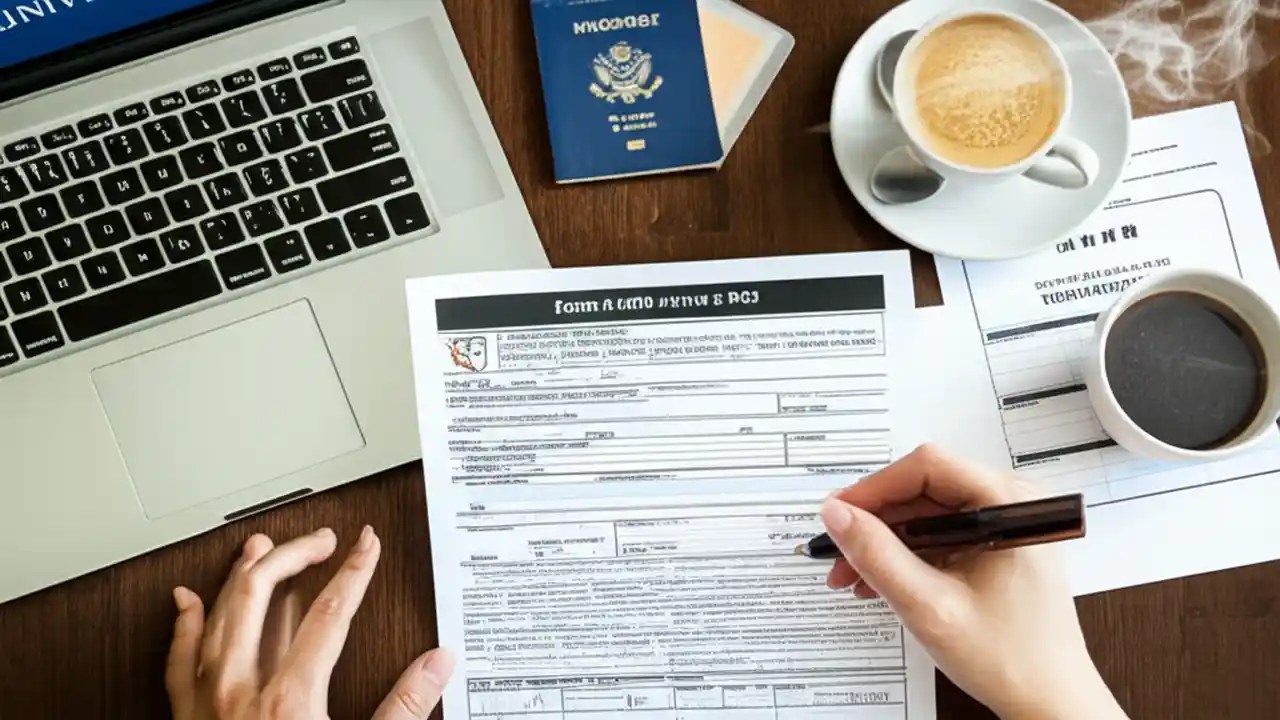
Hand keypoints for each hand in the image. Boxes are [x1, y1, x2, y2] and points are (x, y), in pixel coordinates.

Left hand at [166, 526, 454, 719]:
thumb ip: (403, 710)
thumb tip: (437, 665)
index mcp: (290, 698)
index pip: (330, 612)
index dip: (353, 571)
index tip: (366, 546)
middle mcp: (242, 689)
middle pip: (263, 594)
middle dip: (295, 555)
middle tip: (322, 540)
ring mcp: (207, 701)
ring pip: (220, 614)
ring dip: (242, 574)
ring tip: (260, 546)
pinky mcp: (185, 718)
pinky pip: (178, 659)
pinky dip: (184, 624)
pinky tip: (187, 602)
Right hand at [821, 445, 1125, 719]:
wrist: (1049, 703)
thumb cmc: (1011, 660)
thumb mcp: (930, 606)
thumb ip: (878, 555)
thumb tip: (837, 514)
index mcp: (1011, 505)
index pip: (928, 467)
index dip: (875, 488)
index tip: (838, 514)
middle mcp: (1013, 505)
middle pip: (924, 489)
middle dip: (875, 523)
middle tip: (837, 553)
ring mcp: (1006, 526)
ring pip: (927, 514)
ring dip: (886, 543)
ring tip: (852, 576)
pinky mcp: (997, 546)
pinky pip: (941, 535)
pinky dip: (907, 555)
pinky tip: (880, 581)